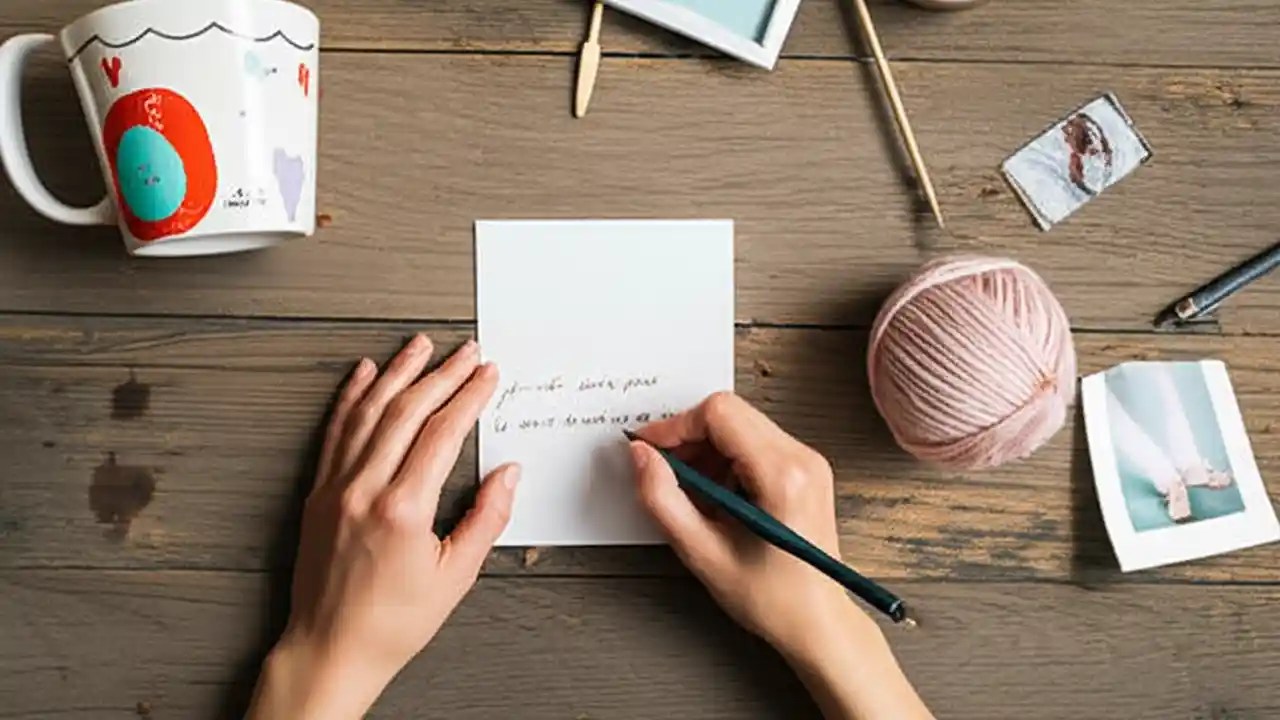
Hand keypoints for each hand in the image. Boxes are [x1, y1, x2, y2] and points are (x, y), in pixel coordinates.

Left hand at [247, 335, 518, 719]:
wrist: (330, 648)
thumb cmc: (392, 623)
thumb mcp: (455, 577)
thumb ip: (486, 518)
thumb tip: (508, 473)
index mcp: (402, 509)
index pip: (441, 433)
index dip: (469, 397)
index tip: (487, 376)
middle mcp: (364, 490)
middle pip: (407, 412)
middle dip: (441, 375)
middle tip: (466, 352)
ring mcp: (336, 488)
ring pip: (368, 412)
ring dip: (397, 373)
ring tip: (419, 346)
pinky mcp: (318, 494)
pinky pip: (335, 432)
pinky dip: (351, 398)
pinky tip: (363, 375)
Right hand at [629, 392, 931, 719]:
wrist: (818, 622)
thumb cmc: (774, 599)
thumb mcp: (704, 554)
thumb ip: (664, 500)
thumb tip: (641, 457)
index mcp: (783, 476)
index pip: (719, 414)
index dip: (675, 426)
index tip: (649, 448)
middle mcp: (802, 459)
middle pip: (729, 413)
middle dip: (688, 438)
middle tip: (666, 473)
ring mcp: (807, 462)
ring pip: (739, 425)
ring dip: (705, 451)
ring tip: (694, 496)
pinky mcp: (803, 470)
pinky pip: (753, 443)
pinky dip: (724, 461)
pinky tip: (716, 498)